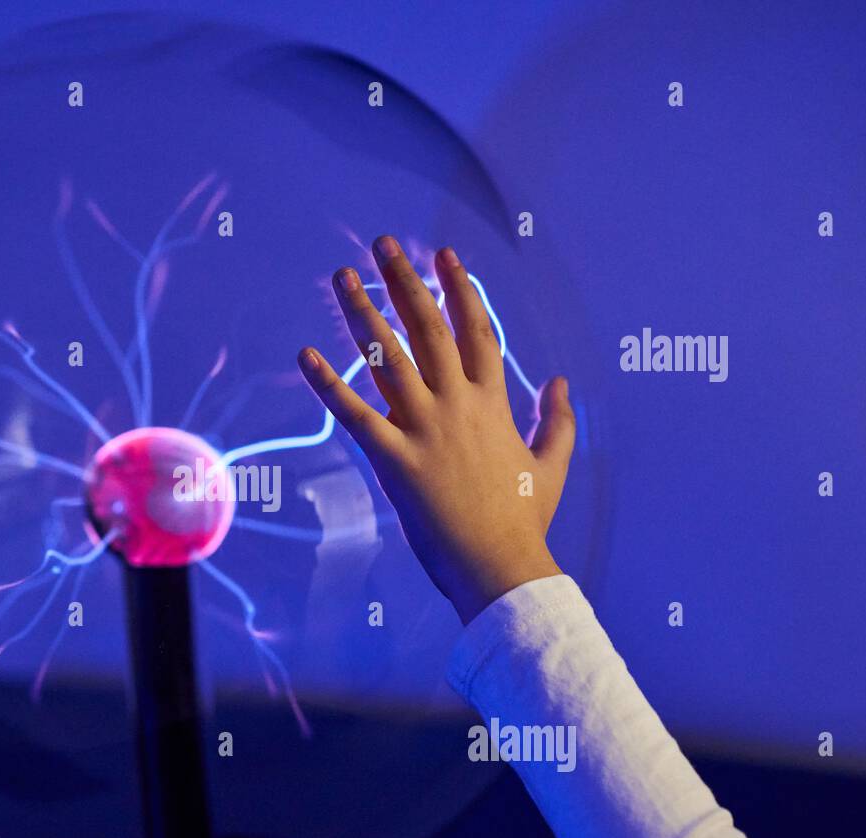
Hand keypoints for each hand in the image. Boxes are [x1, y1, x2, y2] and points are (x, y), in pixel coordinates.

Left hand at [297, 237, 575, 624]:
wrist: (502, 566)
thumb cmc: (525, 520)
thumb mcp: (552, 463)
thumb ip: (558, 419)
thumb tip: (561, 381)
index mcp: (494, 403)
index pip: (476, 330)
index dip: (460, 289)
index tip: (443, 255)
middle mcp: (458, 405)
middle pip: (429, 329)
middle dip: (406, 281)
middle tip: (384, 243)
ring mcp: (425, 430)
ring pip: (389, 359)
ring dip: (363, 314)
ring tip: (343, 276)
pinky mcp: (395, 461)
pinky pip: (355, 415)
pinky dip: (328, 385)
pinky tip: (304, 355)